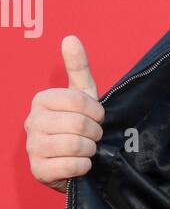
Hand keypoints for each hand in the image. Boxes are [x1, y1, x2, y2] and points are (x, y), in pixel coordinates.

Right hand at [24, 35, 104, 192]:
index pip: (80, 101)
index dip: (97, 112)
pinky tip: (80, 164)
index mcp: (42, 100)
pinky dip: (85, 166)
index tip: (98, 118)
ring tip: (87, 148)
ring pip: (76, 145)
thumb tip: (70, 38)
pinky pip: (72, 166)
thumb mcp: (82, 95)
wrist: (73, 162)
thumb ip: (78, 67)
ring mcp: (32, 147)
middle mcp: (32, 122)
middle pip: (79, 124)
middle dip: (95, 132)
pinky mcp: (38, 170)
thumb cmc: (79, 125)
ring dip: (90, 149)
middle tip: (94, 136)